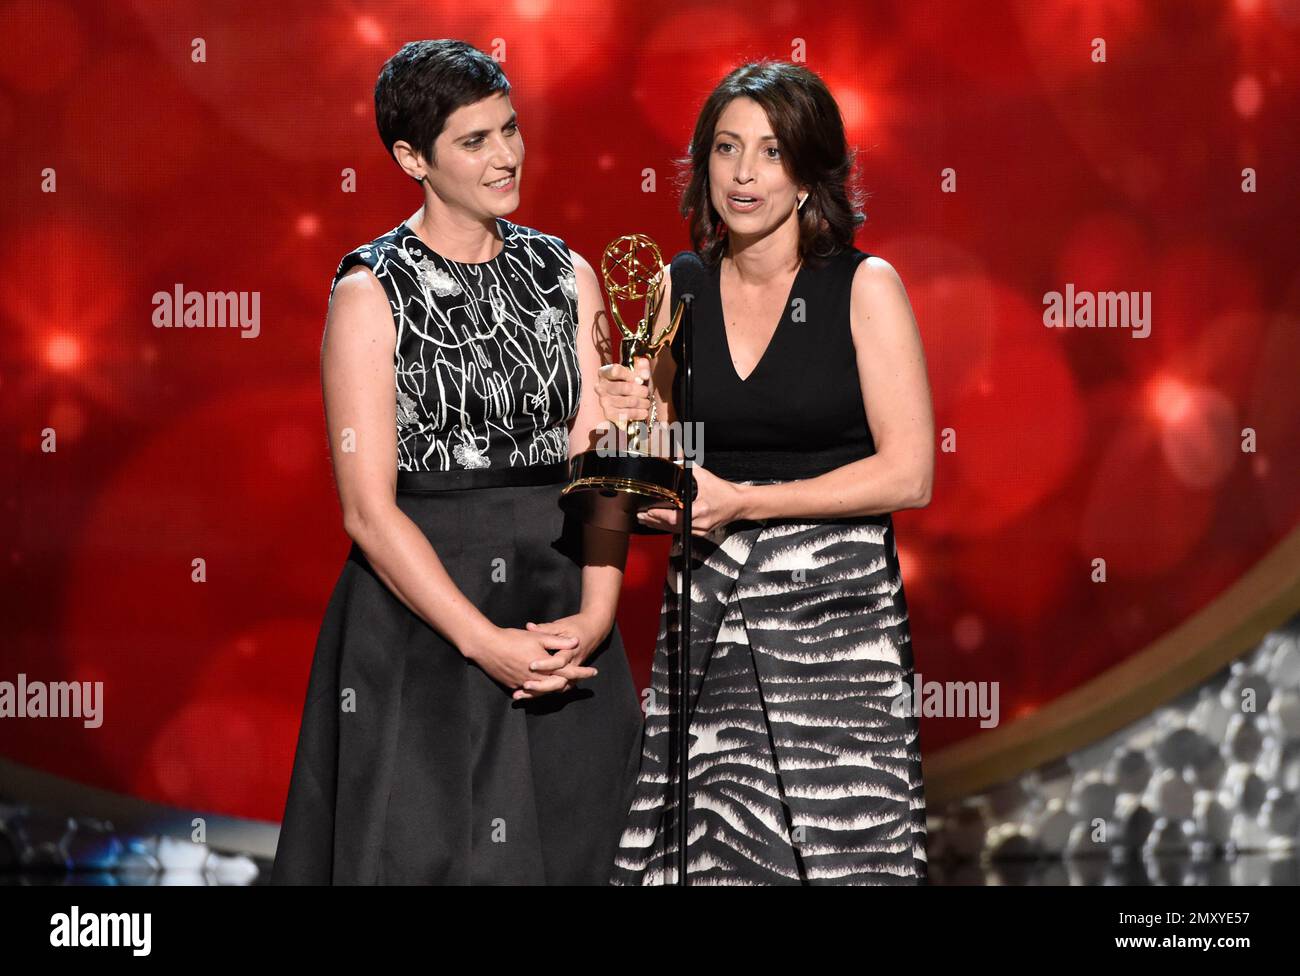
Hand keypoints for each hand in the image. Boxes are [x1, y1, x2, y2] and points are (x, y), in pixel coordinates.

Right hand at [461, 624, 595, 699]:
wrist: (486, 646)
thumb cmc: (513, 639)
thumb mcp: (538, 637)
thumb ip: (558, 641)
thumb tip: (575, 642)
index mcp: (545, 667)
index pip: (569, 672)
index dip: (582, 672)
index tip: (594, 672)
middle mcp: (536, 680)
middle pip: (558, 685)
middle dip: (571, 682)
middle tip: (581, 681)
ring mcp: (523, 684)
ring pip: (544, 691)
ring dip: (555, 688)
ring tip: (565, 685)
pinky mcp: (512, 685)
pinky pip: (529, 692)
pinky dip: (538, 691)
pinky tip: (541, 688)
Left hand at [517, 612, 610, 700]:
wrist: (593, 630)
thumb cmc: (577, 626)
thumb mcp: (561, 625)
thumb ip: (545, 629)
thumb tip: (529, 627)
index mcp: (571, 651)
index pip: (559, 662)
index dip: (545, 664)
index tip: (531, 665)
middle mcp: (573, 664)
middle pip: (560, 681)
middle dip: (542, 686)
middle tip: (525, 685)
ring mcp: (572, 672)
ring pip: (558, 687)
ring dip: (541, 692)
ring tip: (522, 694)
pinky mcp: (569, 675)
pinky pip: (558, 687)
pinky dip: (544, 692)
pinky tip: (528, 695)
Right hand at [596, 356, 651, 431]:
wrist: (628, 401)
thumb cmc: (632, 383)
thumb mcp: (637, 372)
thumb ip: (642, 368)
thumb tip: (644, 375)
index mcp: (605, 372)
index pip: (617, 371)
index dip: (632, 375)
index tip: (643, 379)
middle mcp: (601, 386)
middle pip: (625, 388)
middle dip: (641, 391)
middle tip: (646, 392)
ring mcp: (603, 401)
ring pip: (629, 401)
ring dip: (642, 403)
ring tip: (647, 403)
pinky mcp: (608, 414)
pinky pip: (626, 414)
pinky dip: (637, 413)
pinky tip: (644, 412)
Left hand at [636, 464, 745, 535]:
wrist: (740, 504)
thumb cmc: (725, 492)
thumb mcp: (706, 477)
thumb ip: (688, 467)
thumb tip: (676, 457)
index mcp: (699, 511)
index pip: (672, 517)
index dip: (657, 515)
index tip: (646, 511)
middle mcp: (699, 524)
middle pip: (670, 526)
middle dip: (653, 521)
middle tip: (639, 516)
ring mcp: (700, 531)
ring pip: (674, 531)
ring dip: (659, 526)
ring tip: (645, 520)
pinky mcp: (701, 533)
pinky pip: (681, 532)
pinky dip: (669, 527)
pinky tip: (660, 524)